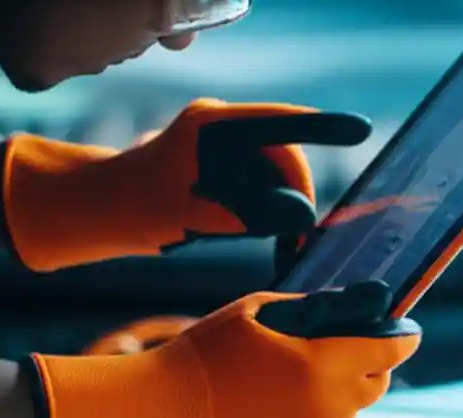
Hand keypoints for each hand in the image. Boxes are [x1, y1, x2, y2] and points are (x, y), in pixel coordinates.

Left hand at [3, 98, 372, 271]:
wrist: (102, 212)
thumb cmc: (138, 209)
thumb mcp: (196, 215)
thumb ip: (251, 214)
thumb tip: (303, 217)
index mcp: (214, 125)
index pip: (280, 122)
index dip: (324, 128)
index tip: (360, 130)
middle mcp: (225, 129)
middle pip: (284, 155)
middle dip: (300, 195)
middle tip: (304, 240)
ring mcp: (226, 147)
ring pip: (277, 176)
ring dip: (287, 212)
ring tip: (285, 249)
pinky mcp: (227, 167)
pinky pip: (264, 186)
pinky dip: (271, 213)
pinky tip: (274, 242)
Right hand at [27, 281, 419, 417]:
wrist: (161, 416)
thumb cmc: (205, 354)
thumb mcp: (257, 312)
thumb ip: (314, 309)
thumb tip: (354, 306)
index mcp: (324, 365)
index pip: (387, 351)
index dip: (401, 340)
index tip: (407, 334)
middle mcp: (327, 410)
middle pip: (374, 387)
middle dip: (366, 368)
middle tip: (341, 356)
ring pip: (340, 417)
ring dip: (326, 400)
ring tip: (279, 388)